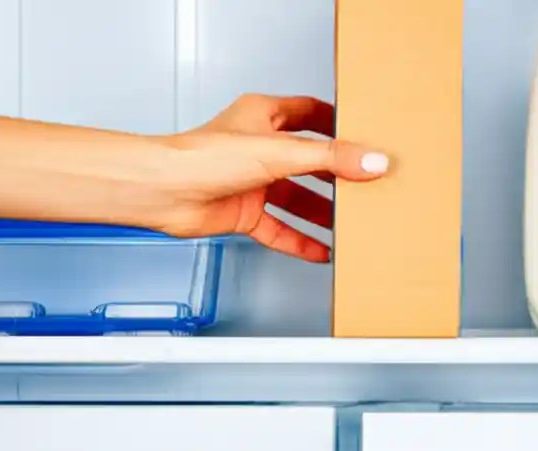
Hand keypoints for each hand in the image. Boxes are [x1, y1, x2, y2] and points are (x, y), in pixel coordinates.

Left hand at [151, 94, 389, 262]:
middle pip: (308, 161)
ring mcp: (251, 182)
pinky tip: (321, 251)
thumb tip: (372, 161)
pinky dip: (299, 241)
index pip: (309, 113)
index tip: (363, 134)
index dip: (336, 123)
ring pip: (296, 198)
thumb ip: (329, 158)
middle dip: (336, 174)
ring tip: (352, 222)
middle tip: (367, 184)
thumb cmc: (204, 158)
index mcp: (263, 116)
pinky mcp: (243, 212)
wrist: (165, 192)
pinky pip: (279, 229)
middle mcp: (258, 147)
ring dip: (322, 212)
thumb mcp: (279, 152)